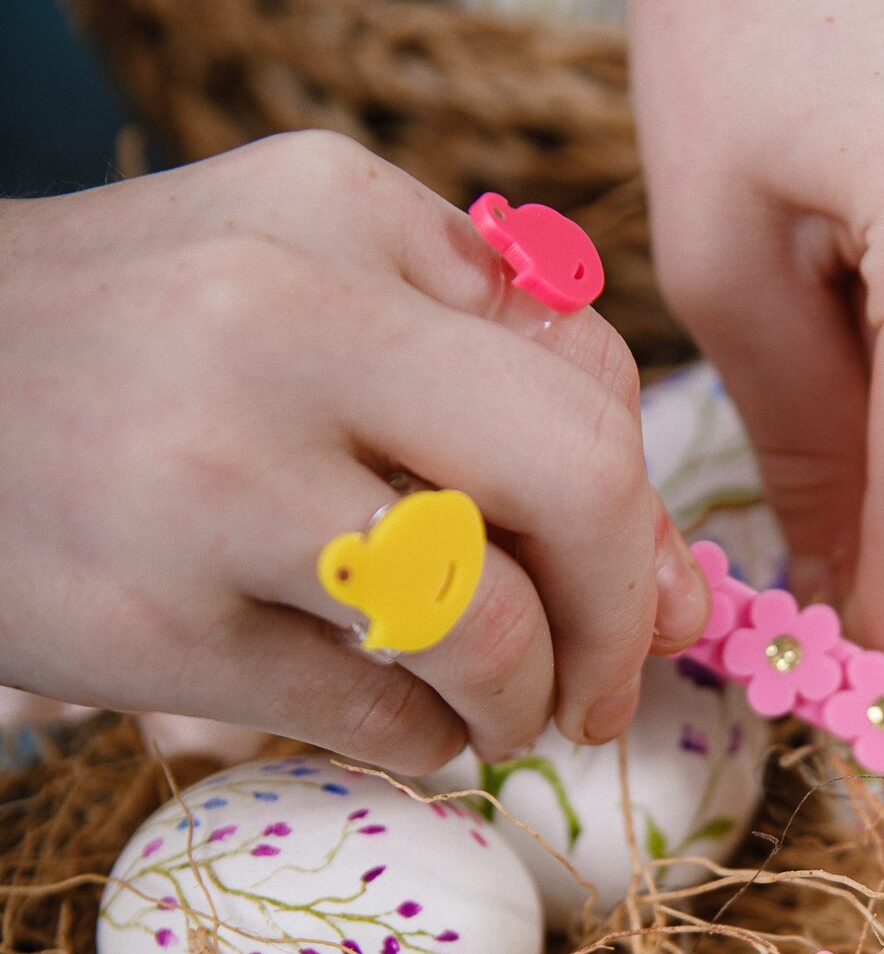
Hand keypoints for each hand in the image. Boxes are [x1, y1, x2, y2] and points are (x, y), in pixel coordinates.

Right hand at [0, 133, 707, 770]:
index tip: (632, 583)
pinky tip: (397, 716)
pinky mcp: (153, 621)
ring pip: (488, 620)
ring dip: (525, 696)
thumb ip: (492, 383)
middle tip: (604, 680)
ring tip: (493, 706)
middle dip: (624, 609)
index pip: (588, 371)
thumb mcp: (304, 281)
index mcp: (341, 213)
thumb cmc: (138, 342)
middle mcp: (282, 324)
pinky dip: (427, 740)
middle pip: (577, 476)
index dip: (639, 504)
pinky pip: (383, 717)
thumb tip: (675, 584)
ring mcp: (211, 477)